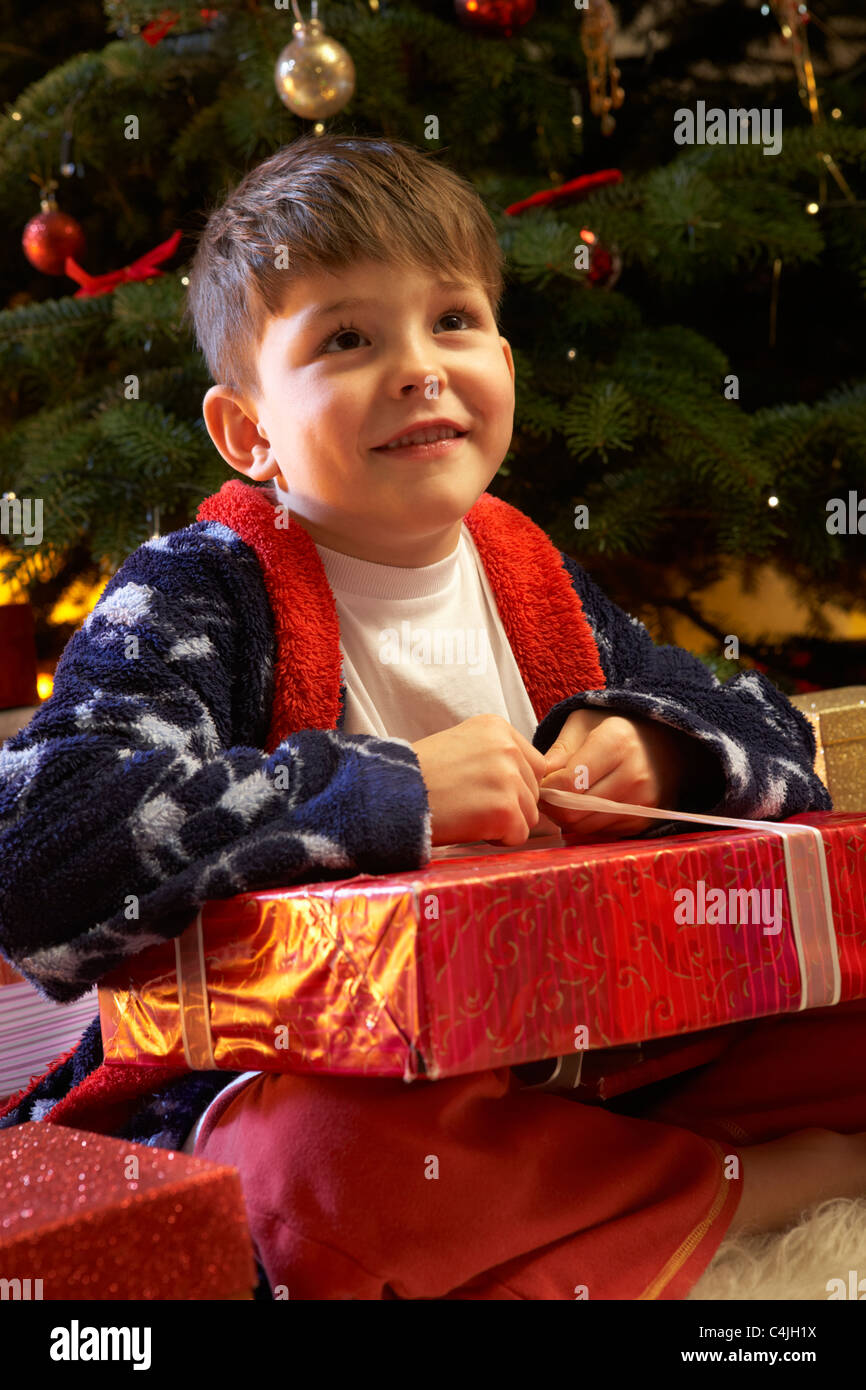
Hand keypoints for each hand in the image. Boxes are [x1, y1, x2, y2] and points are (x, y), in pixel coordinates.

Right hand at [411, 714, 550, 847]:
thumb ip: (497, 756)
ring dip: (503, 822)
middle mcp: (507, 748)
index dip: (512, 784)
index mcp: (498, 727)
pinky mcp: (504, 809)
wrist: (391, 794)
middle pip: (534, 790)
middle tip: (471, 804)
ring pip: (529, 815)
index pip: (533, 764)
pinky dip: (497, 839)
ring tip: (468, 814)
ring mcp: (507, 778)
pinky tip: (470, 826)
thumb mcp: (462, 746)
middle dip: (509, 804)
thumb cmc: (420, 775)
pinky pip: (518, 835)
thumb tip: (529, 782)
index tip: (482, 789)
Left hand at [538, 708, 697, 840]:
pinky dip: (587, 823)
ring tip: (567, 798)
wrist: (663, 742)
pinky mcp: (644, 822)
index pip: (568, 784)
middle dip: (552, 806)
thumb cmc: (615, 729)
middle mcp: (634, 775)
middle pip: (574, 811)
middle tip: (548, 794)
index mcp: (617, 743)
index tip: (542, 781)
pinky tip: (588, 805)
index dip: (545, 787)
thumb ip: (558, 751)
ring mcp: (643, 802)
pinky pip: (600, 833)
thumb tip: (539, 780)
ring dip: (567, 817)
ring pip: (584, 827)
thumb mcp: (582, 724)